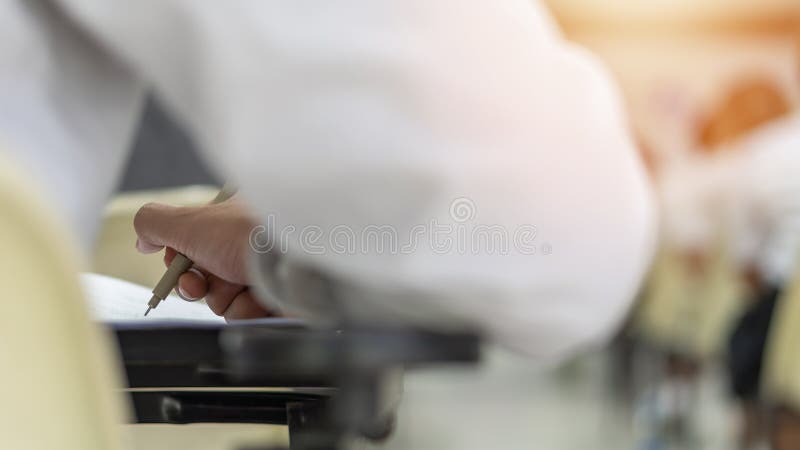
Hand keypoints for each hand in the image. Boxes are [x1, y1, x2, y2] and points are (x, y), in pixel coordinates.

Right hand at [134, 199, 275, 319]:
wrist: (295, 258)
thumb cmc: (247, 234)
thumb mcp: (189, 221)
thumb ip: (155, 223)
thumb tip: (142, 237)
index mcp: (233, 223)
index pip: (194, 251)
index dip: (182, 265)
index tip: (182, 268)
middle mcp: (250, 246)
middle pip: (208, 281)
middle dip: (202, 286)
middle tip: (205, 283)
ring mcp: (267, 273)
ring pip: (227, 303)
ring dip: (229, 299)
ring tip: (245, 285)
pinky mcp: (281, 299)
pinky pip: (251, 316)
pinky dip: (251, 311)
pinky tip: (263, 299)